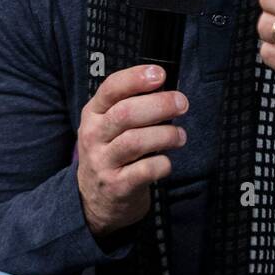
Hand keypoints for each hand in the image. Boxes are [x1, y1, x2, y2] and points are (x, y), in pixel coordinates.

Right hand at [76, 64, 187, 237]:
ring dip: (165, 135)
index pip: (110, 89)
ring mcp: (102, 162)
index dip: (136, 79)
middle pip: (126, 114)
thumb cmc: (112, 152)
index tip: (160, 75)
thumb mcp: (109, 126)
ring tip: (179, 136)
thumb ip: (130, 105)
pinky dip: (162, 163)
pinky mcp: (117, 186)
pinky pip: (145, 170)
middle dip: (160, 105)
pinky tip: (167, 162)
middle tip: (181, 104)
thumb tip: (167, 88)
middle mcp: (93, 136)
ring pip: (135, 141)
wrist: (96, 200)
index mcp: (92, 114)